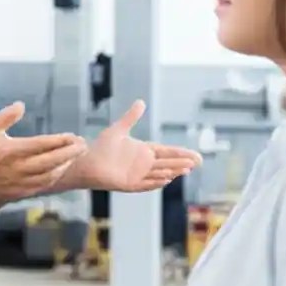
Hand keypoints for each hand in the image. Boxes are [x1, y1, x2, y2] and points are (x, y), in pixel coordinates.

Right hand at [0, 101, 86, 201]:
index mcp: (11, 150)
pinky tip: (58, 171)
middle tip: (83, 145)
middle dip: (71, 153)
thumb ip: (6, 116)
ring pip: (50, 176)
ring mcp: (19, 183)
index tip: (73, 136)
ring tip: (74, 157)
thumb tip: (21, 105)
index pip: (44, 145)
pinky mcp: (18, 193)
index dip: (61, 141)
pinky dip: (54, 178)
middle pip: (53, 161)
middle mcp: (18, 168)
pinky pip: (42, 186)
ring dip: (65, 166)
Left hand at [74, 100, 201, 191]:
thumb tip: (141, 102)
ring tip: (186, 169)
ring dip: (173, 171)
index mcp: (143, 151)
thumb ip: (131, 117)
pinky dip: (155, 182)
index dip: (180, 153)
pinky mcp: (129, 184)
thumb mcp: (118, 130)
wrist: (86, 162)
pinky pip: (145, 184)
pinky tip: (167, 179)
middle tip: (199, 162)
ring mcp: (137, 175)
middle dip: (182, 162)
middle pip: (167, 163)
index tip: (195, 155)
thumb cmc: (101, 148)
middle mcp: (143, 164)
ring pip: (159, 173)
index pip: (166, 152)